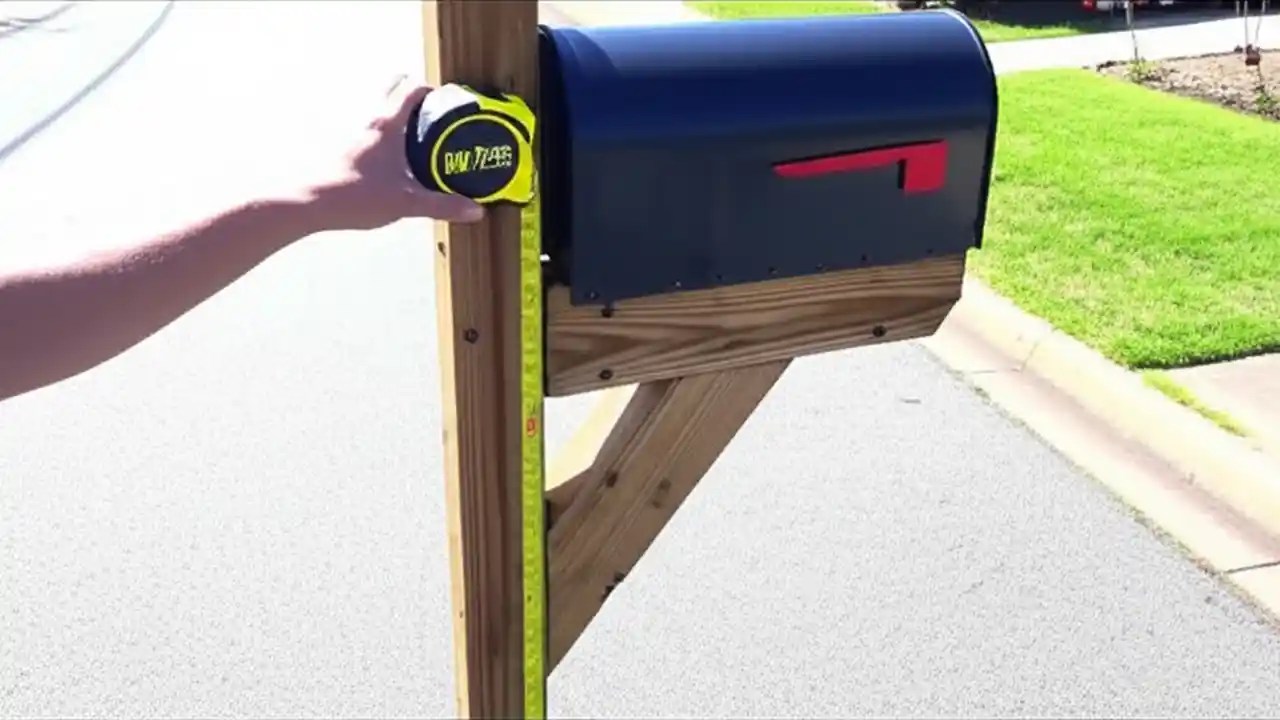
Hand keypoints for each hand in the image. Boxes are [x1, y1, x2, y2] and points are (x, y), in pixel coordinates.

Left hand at [296, 75, 485, 231]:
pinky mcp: (344, 152)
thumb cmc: (355, 197)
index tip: (448, 100)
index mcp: (385, 126)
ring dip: (398, 115)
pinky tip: (394, 163)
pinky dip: (385, 137)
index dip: (433, 89)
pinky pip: (369, 134)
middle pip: (391, 90)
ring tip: (418, 138)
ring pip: (379, 111)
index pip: (411, 90)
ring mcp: (353, 136)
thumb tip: (476, 211)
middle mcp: (368, 124)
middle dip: (413, 93)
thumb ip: (443, 206)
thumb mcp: (406, 203)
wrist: (310, 205)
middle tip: (433, 111)